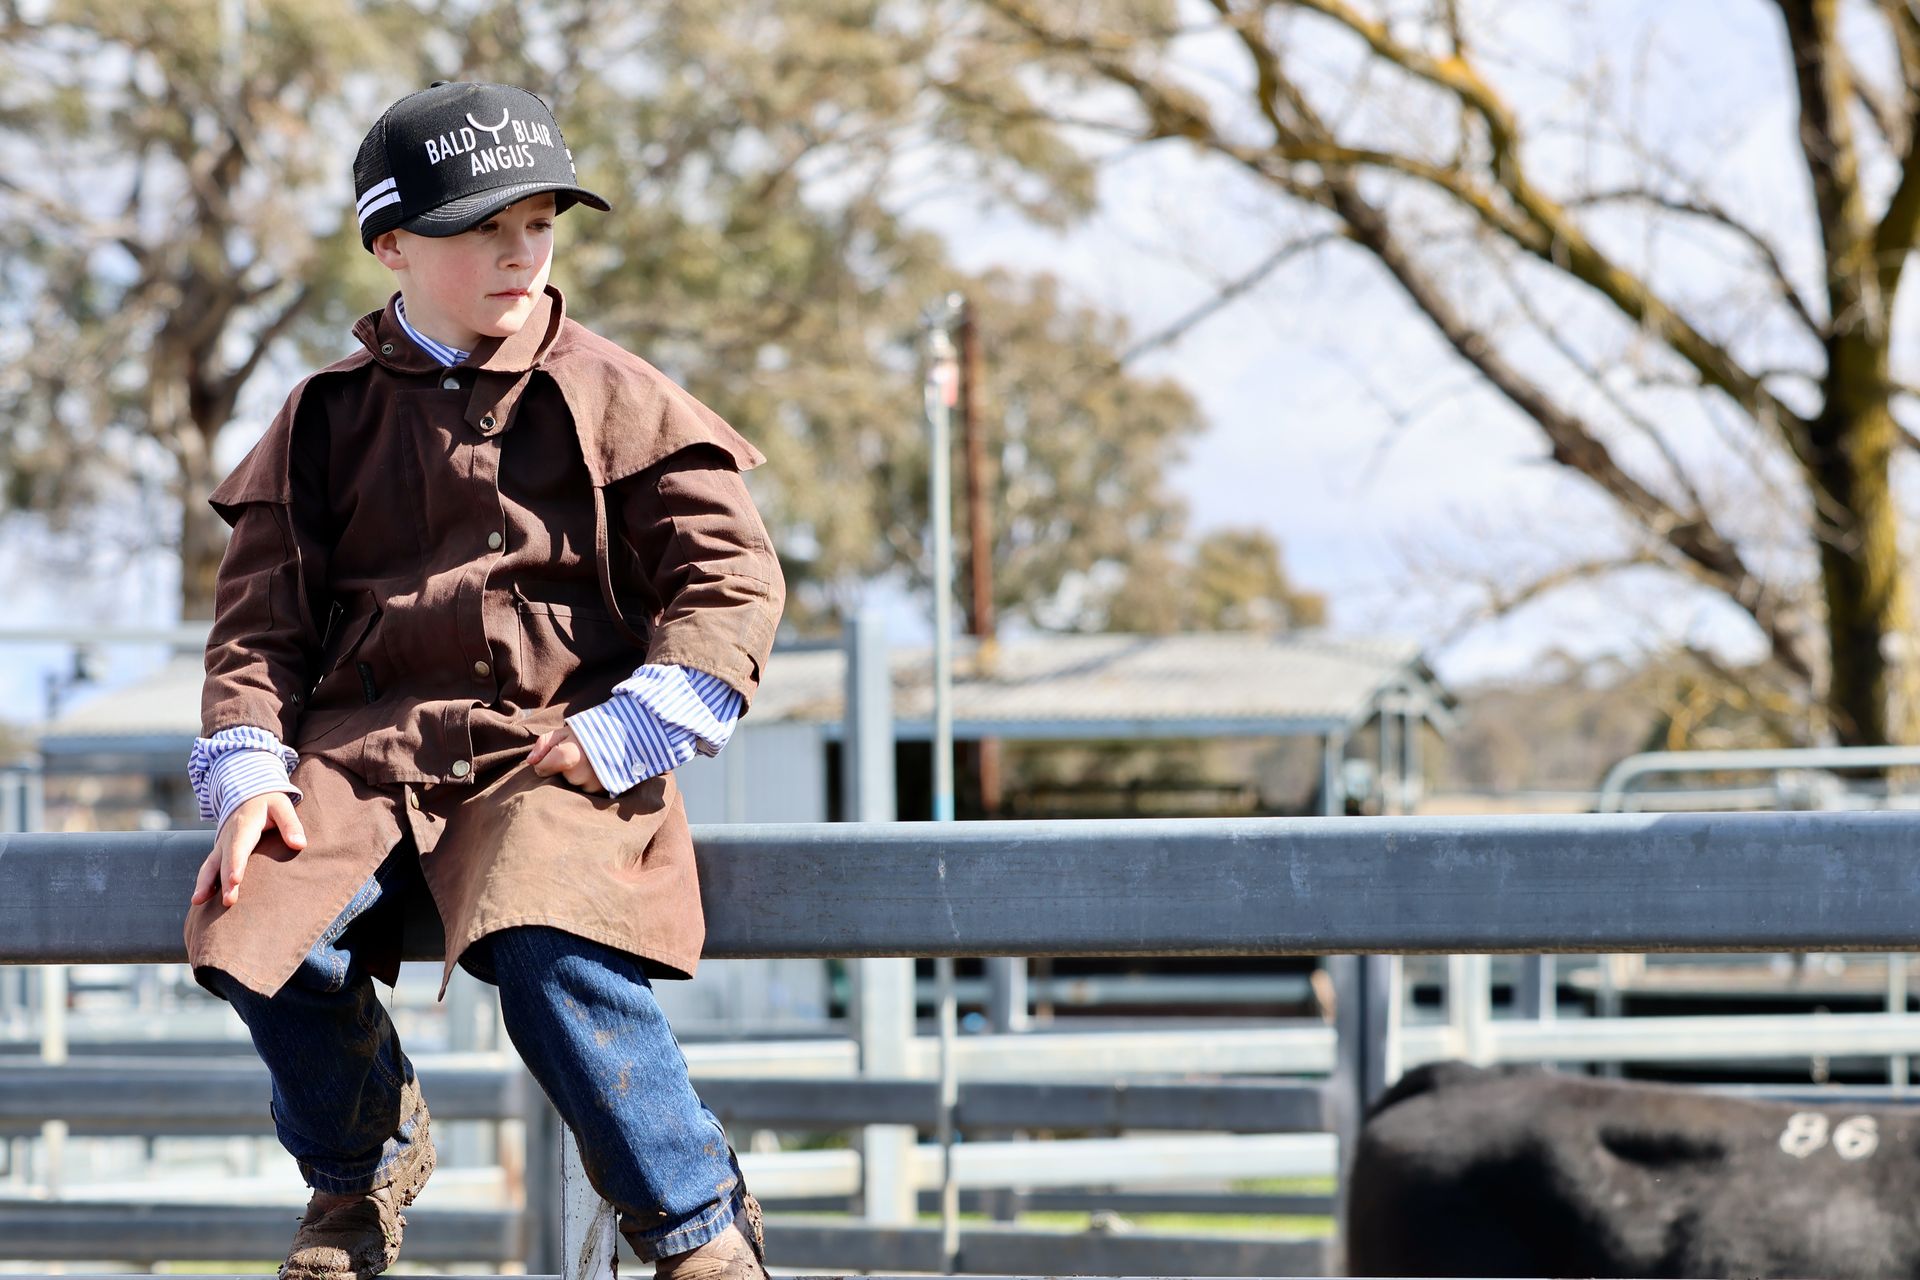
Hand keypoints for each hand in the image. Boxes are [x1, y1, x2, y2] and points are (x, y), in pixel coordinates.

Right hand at [192, 792, 305, 908]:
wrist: (247, 793)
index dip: (236, 864)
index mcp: (244, 825)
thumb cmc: (269, 803)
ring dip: (204, 883)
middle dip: (224, 882)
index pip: (239, 847)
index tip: (235, 880)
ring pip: (210, 865)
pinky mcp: (219, 851)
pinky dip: (203, 882)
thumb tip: (299, 844)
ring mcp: (221, 845)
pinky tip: (199, 899)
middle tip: (228, 901)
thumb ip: (291, 825)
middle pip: (224, 861)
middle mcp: (228, 837)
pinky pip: (209, 867)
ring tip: (197, 901)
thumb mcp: (283, 807)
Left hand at [529, 725, 605, 791]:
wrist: (622, 736)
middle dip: (561, 770)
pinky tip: (592, 771)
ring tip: (585, 763)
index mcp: (570, 756)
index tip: (555, 754)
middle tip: (574, 757)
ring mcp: (594, 787)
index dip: (544, 762)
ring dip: (573, 778)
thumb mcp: (563, 731)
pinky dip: (585, 785)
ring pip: (570, 788)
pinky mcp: (603, 794)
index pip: (542, 769)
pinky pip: (584, 793)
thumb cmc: (587, 733)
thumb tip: (530, 762)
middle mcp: (582, 775)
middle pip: (557, 780)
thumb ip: (543, 744)